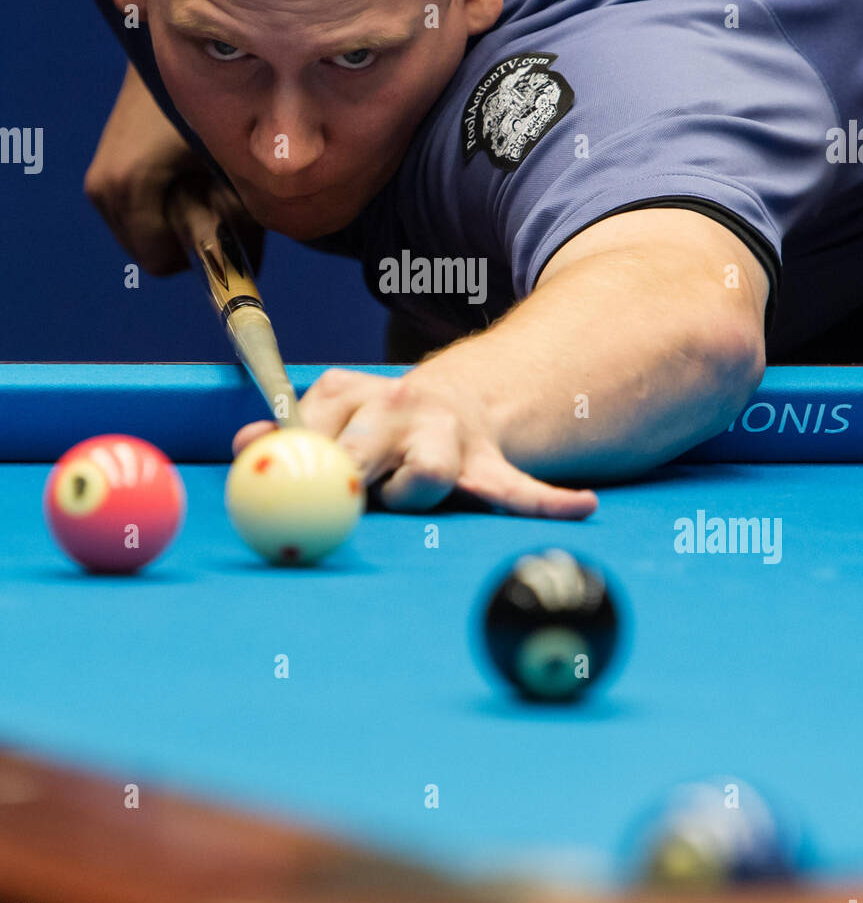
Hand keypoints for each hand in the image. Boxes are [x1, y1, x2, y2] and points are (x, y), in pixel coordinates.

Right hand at [85, 62, 263, 274]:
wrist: (169, 47)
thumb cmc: (214, 99)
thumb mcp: (234, 162)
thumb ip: (238, 217)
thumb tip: (246, 271)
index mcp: (130, 186)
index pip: (164, 261)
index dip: (203, 249)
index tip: (227, 214)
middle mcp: (104, 188)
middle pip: (154, 252)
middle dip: (192, 234)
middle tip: (219, 189)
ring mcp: (99, 181)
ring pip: (149, 235)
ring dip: (182, 219)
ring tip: (203, 174)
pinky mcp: (105, 171)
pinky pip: (142, 214)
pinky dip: (170, 204)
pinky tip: (187, 167)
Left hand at [233, 368, 597, 517]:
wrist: (461, 396)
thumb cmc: (377, 421)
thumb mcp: (330, 411)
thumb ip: (290, 430)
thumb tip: (244, 447)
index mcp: (350, 393)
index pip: (313, 423)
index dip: (295, 455)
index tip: (276, 475)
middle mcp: (399, 409)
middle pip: (364, 450)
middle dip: (346, 479)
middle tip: (338, 502)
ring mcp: (447, 437)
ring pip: (429, 475)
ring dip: (413, 495)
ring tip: (406, 497)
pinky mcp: (489, 465)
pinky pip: (518, 490)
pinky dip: (545, 503)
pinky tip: (577, 509)